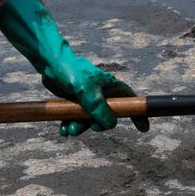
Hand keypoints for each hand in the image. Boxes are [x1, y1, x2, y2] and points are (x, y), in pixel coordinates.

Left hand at [0, 0, 149, 135]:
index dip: (138, 114)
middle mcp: (103, 93)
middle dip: (97, 125)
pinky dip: (70, 125)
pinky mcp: (76, 101)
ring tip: (69, 131)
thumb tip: (110, 124)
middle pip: (107, 116)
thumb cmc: (72, 73)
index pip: (131, 101)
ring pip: (89, 119)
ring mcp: (89, 98)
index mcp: (112, 87)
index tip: (143, 128)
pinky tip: (63, 129)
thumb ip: (99, 108)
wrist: (51, 64)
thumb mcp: (87, 92)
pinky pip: (76, 118)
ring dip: (79, 127)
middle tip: (89, 128)